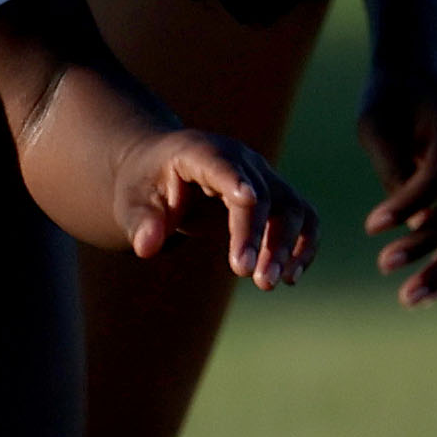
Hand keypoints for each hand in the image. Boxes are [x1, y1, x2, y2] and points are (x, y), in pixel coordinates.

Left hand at [113, 128, 314, 291]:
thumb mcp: (133, 201)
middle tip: (245, 274)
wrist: (165, 171)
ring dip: (284, 246)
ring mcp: (263, 177)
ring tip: (268, 283)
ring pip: (290, 207)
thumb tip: (147, 247)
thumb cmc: (146, 185)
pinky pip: (303, 218)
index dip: (234, 179)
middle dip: (255, 234)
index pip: (220, 164)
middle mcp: (240, 160)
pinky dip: (303, 246)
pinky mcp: (277, 197)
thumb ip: (141, 222)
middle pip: (260, 194)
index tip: (246, 199)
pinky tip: (291, 277)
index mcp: (200, 152)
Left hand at [356, 63, 436, 304]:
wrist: (419, 79)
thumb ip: (394, 169)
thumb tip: (417, 226)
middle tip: (384, 267)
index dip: (408, 204)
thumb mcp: (376, 126)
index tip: (370, 227)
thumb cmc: (388, 101)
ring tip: (410, 299)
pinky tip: (428, 291)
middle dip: (427, 243)